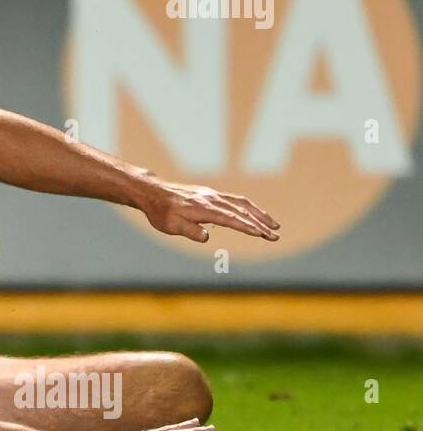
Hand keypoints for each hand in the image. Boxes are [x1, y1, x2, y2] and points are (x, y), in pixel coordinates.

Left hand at [139, 179, 279, 242]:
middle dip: (260, 224)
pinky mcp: (212, 194)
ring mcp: (213, 195)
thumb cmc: (162, 212)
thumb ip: (190, 231)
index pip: (230, 219)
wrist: (154, 193)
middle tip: (275, 236)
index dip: (247, 227)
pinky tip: (256, 214)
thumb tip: (207, 237)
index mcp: (203, 208)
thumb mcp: (171, 225)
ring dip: (259, 214)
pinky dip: (250, 207)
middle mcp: (211, 199)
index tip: (261, 234)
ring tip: (274, 226)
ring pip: (242, 203)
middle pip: (241, 211)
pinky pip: (236, 199)